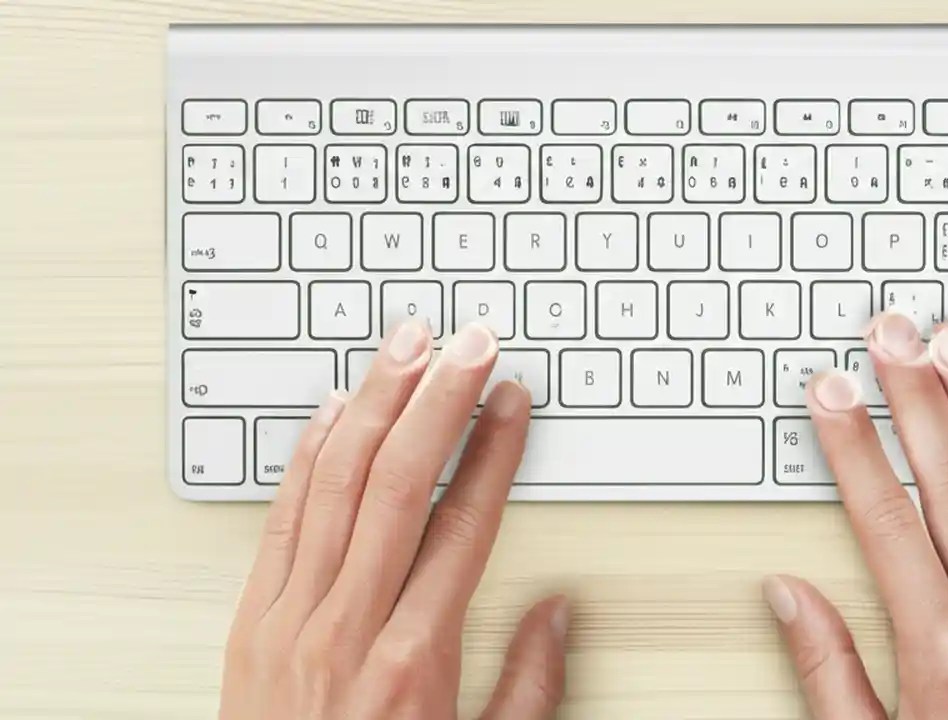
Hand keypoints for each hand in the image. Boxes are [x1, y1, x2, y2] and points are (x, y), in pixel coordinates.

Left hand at [220, 321, 568, 719]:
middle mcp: (349, 625)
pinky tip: (332, 411)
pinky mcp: (252, 618)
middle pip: (399, 484)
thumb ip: (527, 687)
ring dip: (375, 405)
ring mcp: (292, 617)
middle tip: (470, 345)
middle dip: (440, 400)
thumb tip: (557, 613)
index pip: (464, 525)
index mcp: (415, 661)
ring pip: (335, 483)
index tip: (512, 403)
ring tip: (405, 348)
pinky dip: (307, 455)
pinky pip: (281, 518)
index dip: (493, 453)